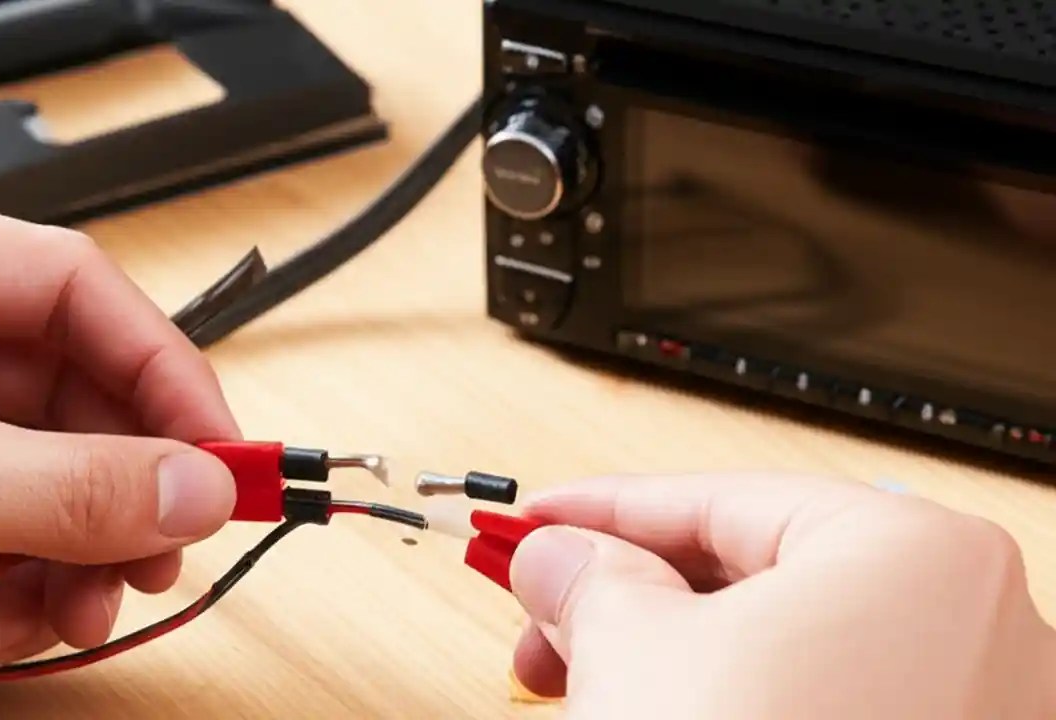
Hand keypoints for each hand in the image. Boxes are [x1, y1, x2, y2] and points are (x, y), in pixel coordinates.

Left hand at [0, 200, 239, 664]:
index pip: (73, 291)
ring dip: (79, 547)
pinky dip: (26, 579)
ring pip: (41, 469)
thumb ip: (70, 482)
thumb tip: (192, 486)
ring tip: (81, 606)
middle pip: (66, 391)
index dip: (160, 369)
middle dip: (121, 482)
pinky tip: (14, 622)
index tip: (213, 448)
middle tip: (166, 544)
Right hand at [508, 473, 1055, 718]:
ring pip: (783, 647)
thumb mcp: (634, 654)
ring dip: (668, 657)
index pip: (724, 497)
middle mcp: (969, 624)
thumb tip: (558, 556)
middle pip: (754, 575)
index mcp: (914, 555)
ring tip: (583, 687)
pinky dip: (732, 702)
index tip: (542, 520)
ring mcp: (970, 708)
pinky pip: (819, 704)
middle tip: (547, 615)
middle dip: (628, 598)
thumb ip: (590, 577)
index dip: (607, 507)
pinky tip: (660, 717)